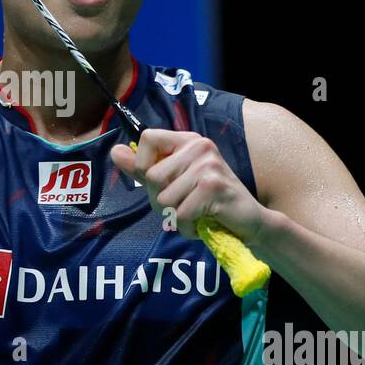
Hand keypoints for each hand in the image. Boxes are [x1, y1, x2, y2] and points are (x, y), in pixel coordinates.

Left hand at [110, 129, 268, 243]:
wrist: (249, 222)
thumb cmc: (208, 202)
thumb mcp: (173, 181)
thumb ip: (143, 167)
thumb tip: (115, 151)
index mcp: (187, 140)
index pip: (147, 138)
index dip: (144, 165)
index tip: (161, 181)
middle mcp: (199, 146)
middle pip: (152, 176)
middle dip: (161, 200)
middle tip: (184, 205)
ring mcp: (208, 165)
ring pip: (165, 199)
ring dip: (176, 217)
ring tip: (196, 214)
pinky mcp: (213, 187)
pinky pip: (181, 214)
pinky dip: (188, 227)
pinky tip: (203, 222)